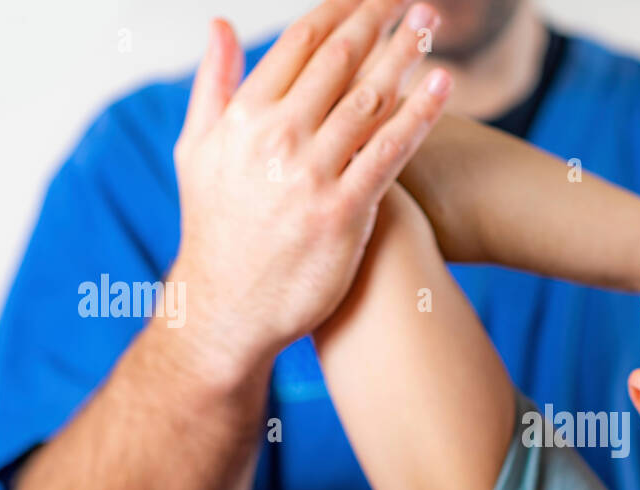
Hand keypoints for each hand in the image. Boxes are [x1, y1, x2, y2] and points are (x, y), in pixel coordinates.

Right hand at [168, 0, 451, 376]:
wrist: (228, 309)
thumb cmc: (215, 230)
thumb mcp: (197, 152)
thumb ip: (212, 86)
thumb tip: (218, 25)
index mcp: (243, 117)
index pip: (299, 44)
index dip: (340, 11)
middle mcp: (277, 138)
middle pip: (340, 61)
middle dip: (379, 20)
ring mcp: (312, 175)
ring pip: (369, 99)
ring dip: (406, 55)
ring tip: (432, 23)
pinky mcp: (344, 212)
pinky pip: (390, 153)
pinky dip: (419, 114)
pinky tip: (442, 85)